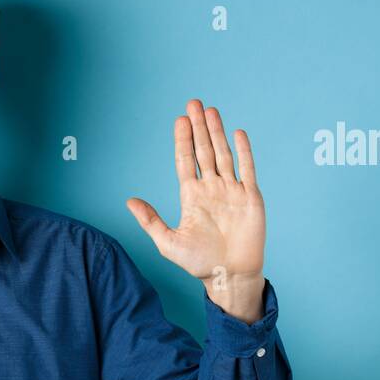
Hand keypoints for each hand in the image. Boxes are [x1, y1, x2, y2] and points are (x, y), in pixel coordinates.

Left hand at [126, 98, 266, 321]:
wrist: (229, 276)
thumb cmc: (198, 263)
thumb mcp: (167, 242)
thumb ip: (150, 220)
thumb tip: (129, 201)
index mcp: (191, 196)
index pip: (185, 161)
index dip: (182, 140)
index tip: (179, 120)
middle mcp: (211, 189)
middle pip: (203, 151)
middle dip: (198, 127)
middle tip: (193, 103)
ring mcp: (231, 191)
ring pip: (223, 154)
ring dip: (217, 132)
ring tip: (210, 111)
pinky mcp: (250, 197)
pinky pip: (247, 169)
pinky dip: (244, 151)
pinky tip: (237, 133)